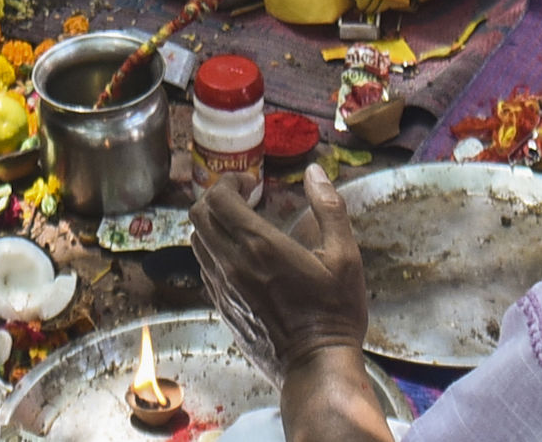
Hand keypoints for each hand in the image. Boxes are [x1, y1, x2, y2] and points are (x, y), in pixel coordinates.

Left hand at [191, 166, 375, 380]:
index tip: (251, 183)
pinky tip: (240, 256)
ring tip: (240, 224)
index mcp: (258, 246)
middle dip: (216, 197)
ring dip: (212, 224)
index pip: (219, 198)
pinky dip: (213, 251)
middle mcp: (232, 264)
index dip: (230, 181)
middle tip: (242, 197)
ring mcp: (223, 289)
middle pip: (199, 215)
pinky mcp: (223, 309)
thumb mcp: (344, 256)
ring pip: (197, 242)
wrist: (315, 367)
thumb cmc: (334, 313)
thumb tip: (316, 174)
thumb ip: (329, 209)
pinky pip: (204, 269)